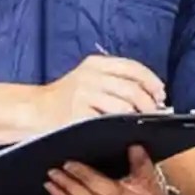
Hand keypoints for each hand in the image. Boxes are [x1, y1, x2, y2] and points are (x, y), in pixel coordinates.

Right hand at [34, 55, 165, 127]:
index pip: (133, 68)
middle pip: (133, 89)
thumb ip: (113, 80)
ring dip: (138, 118)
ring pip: (125, 107)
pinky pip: (109, 122)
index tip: (161, 93)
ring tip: (141, 124)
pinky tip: (123, 131)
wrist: (34, 110)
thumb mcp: (87, 78)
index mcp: (95, 63)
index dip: (151, 81)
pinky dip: (121, 127)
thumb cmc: (66, 98)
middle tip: (155, 114)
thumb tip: (151, 94)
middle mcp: (90, 76)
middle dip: (149, 104)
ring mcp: (84, 95)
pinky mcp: (79, 114)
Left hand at [44, 144, 165, 194]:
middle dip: (70, 184)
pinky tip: (56, 194)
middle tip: (54, 171)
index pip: (105, 188)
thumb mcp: (146, 174)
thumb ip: (140, 161)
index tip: (69, 164)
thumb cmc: (145, 189)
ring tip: (49, 181)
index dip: (85, 176)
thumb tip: (134, 147)